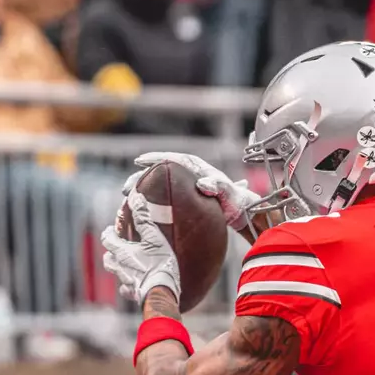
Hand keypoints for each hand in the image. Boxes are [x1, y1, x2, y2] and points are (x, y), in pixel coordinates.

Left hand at [100, 193, 180, 304]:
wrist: (161, 292)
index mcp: (122, 251)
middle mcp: (119, 266)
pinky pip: (125, 288)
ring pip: (114, 271)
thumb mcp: (154, 238)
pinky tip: (134, 282)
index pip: (107, 238)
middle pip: (107, 256)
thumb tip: (136, 198)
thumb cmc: (159, 264)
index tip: (114, 228)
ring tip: (126, 262)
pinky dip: (127, 284)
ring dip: (117, 265)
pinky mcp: (132, 293)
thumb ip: (144, 219)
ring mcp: (124, 280)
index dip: (109, 232)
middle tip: (120, 244)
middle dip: (111, 249)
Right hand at [131, 152, 261, 232]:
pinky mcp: (189, 201)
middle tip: (127, 186)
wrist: (247, 215)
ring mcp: (190, 189)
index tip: (140, 161)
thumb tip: (202, 183)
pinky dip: (153, 202)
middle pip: (164, 172)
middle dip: (143, 176)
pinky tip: (142, 211)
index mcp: (202, 170)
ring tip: (128, 198)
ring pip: (163, 185)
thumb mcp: (231, 193)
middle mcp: (194, 176)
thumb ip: (219, 185)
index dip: (157, 158)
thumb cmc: (240, 203)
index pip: (176, 159)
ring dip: (145, 190)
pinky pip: (167, 197)